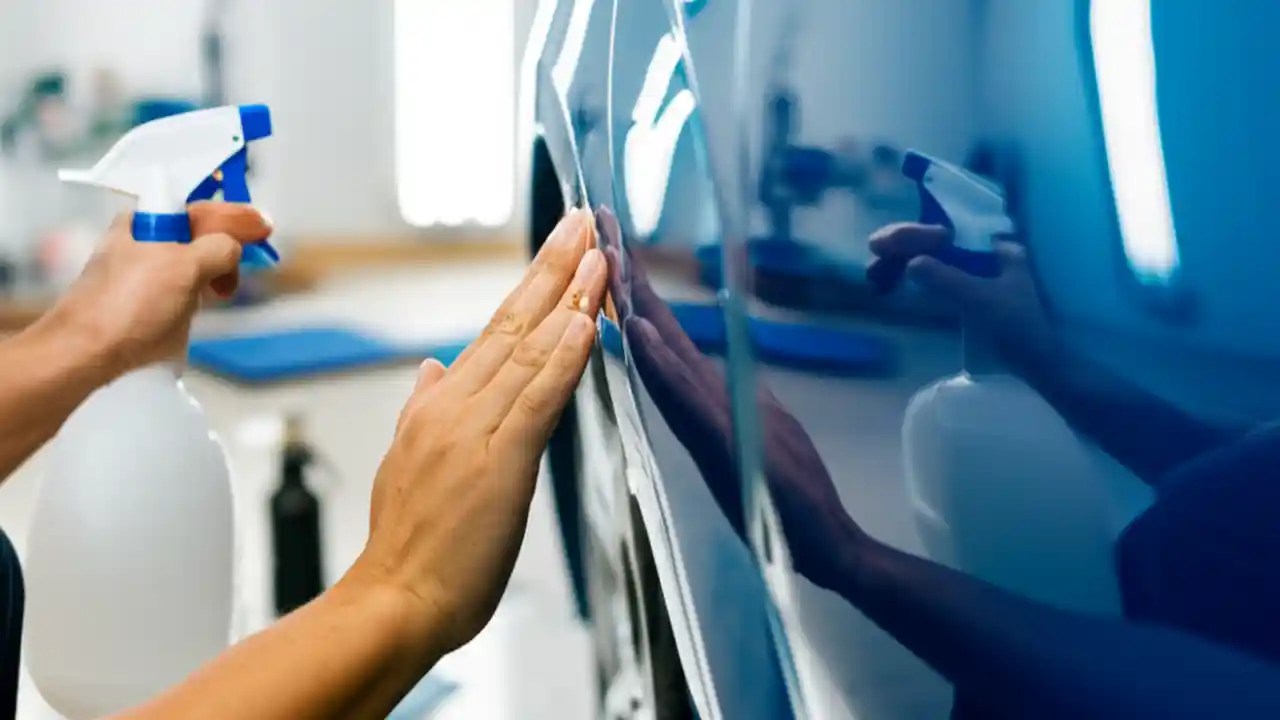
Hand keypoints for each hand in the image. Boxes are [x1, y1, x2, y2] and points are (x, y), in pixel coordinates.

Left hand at [49, 202, 270, 375]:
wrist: (86, 351)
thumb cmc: (132, 305)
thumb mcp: (186, 266)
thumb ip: (220, 248)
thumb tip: (233, 249)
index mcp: (147, 220)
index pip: (201, 207)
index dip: (235, 215)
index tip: (265, 227)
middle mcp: (142, 239)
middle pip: (198, 232)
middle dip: (228, 244)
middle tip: (254, 260)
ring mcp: (139, 269)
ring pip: (191, 259)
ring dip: (215, 270)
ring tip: (223, 291)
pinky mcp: (139, 298)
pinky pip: (179, 283)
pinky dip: (198, 288)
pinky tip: (203, 303)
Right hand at [355, 209, 605, 656]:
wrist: (391, 603)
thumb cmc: (409, 546)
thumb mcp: (407, 462)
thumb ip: (423, 410)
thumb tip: (431, 369)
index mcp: (440, 406)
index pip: (495, 330)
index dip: (533, 285)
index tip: (562, 245)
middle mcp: (456, 406)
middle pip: (513, 323)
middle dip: (554, 268)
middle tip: (585, 220)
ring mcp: (476, 432)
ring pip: (529, 351)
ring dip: (569, 298)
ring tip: (599, 253)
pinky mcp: (500, 465)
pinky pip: (536, 401)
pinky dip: (562, 361)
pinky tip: (585, 324)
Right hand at [616, 211, 859, 586]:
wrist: (824, 546)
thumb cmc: (788, 502)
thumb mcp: (754, 437)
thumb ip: (720, 403)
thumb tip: (699, 368)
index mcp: (708, 394)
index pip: (664, 328)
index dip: (635, 283)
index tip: (609, 235)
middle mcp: (703, 398)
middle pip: (656, 327)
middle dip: (626, 273)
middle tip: (596, 221)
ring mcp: (711, 417)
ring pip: (663, 352)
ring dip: (632, 305)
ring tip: (602, 261)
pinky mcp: (724, 439)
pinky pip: (684, 391)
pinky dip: (658, 361)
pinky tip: (636, 332)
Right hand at [868, 223, 1058, 364]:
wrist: (1042, 367)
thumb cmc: (1017, 329)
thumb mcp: (980, 302)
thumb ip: (947, 280)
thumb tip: (912, 263)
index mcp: (997, 248)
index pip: (949, 228)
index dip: (914, 232)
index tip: (883, 242)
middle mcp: (990, 255)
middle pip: (940, 240)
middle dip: (906, 244)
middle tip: (874, 251)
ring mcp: (983, 276)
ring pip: (937, 258)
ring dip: (907, 259)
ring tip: (877, 271)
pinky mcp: (975, 296)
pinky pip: (941, 276)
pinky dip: (918, 276)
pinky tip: (898, 279)